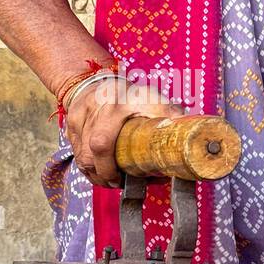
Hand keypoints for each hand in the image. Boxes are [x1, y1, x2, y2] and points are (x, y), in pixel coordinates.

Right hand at [65, 80, 184, 187]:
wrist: (96, 79)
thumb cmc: (129, 93)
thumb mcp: (151, 98)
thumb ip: (168, 113)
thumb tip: (194, 132)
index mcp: (113, 105)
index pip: (102, 143)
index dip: (108, 168)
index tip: (120, 180)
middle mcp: (91, 112)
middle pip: (87, 156)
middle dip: (102, 176)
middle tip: (116, 184)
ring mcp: (77, 120)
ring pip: (80, 158)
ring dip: (95, 175)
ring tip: (110, 181)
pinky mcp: (69, 127)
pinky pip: (75, 153)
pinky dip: (88, 167)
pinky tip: (100, 173)